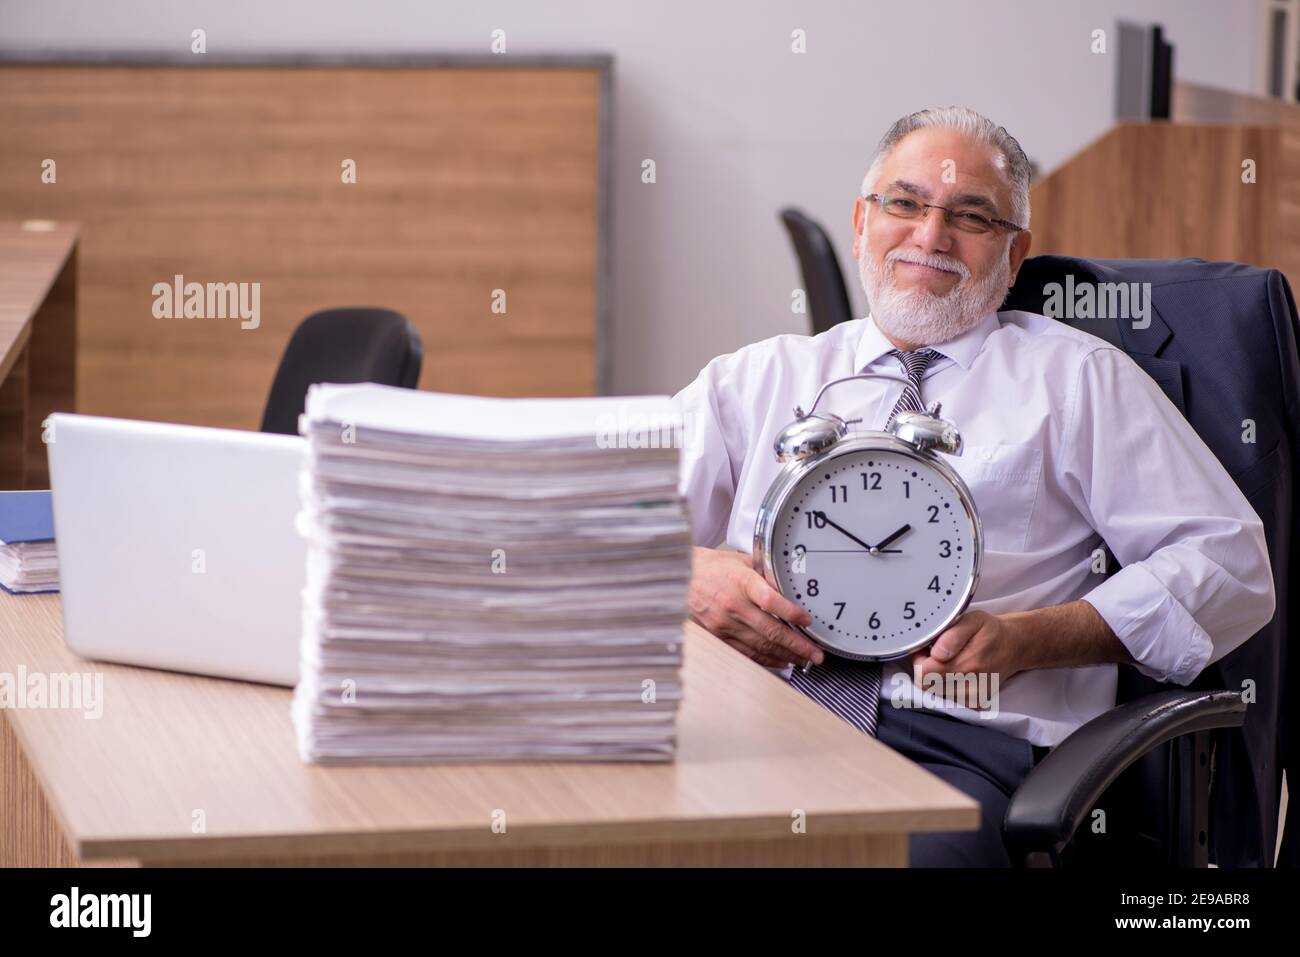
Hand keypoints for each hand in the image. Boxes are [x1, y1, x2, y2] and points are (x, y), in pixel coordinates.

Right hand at [687, 546, 824, 667]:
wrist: (679, 579)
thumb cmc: (711, 568)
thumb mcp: (740, 561)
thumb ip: (764, 572)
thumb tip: (789, 583)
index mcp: (742, 582)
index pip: (771, 601)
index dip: (792, 613)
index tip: (808, 620)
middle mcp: (733, 606)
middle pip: (771, 631)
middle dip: (798, 646)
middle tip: (816, 654)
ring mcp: (724, 624)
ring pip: (761, 646)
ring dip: (785, 656)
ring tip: (803, 661)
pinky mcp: (718, 636)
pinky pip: (746, 652)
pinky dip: (765, 659)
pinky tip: (780, 661)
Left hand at [909, 609, 1027, 698]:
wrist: (1014, 646)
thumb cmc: (990, 631)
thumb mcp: (972, 620)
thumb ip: (951, 635)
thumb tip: (936, 653)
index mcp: (968, 664)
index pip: (923, 674)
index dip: (919, 660)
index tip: (927, 649)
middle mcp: (971, 686)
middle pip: (926, 686)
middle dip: (926, 669)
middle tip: (936, 655)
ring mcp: (973, 698)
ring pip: (935, 694)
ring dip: (935, 679)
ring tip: (948, 663)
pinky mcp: (975, 703)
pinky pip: (947, 699)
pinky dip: (945, 687)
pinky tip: (955, 674)